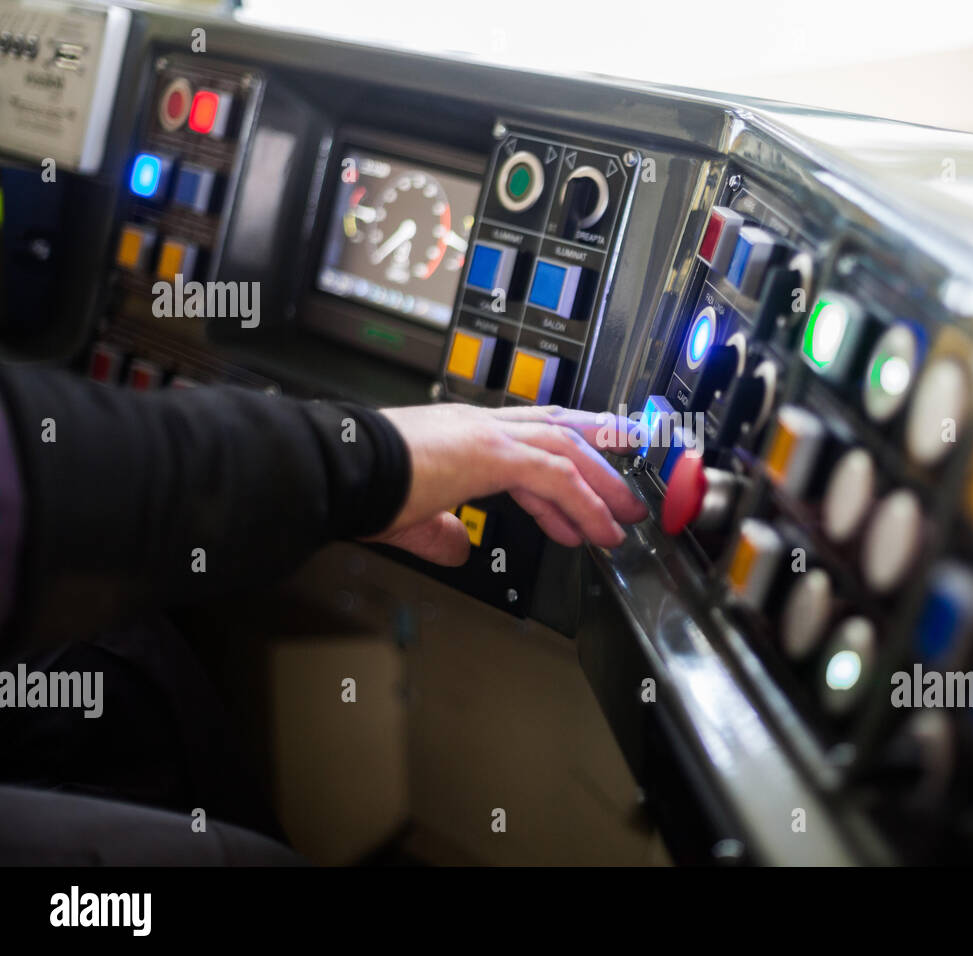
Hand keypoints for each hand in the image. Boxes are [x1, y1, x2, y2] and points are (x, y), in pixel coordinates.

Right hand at [368, 403, 647, 565]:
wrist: (338, 471)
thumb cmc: (361, 489)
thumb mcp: (411, 518)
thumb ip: (439, 533)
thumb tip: (457, 548)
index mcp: (462, 432)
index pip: (529, 437)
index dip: (566, 466)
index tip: (588, 494)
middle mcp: (480, 424)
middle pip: (560, 428)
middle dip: (602, 455)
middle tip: (629, 489)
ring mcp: (487, 433)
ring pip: (568, 447)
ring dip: (603, 484)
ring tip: (625, 518)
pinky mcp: (491, 452)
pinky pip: (556, 475)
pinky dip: (584, 502)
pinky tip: (599, 529)